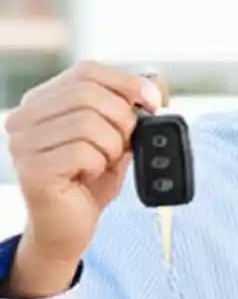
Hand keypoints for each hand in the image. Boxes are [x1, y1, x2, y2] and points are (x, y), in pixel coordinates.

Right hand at [2, 61, 163, 292]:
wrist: (68, 228)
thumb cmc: (89, 182)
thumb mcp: (114, 138)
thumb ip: (128, 110)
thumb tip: (154, 85)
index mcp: (41, 102)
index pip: (87, 71)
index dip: (127, 82)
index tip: (154, 101)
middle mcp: (23, 118)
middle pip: (89, 94)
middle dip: (122, 120)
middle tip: (124, 144)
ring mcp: (22, 144)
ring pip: (88, 123)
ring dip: (111, 147)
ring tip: (102, 163)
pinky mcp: (31, 169)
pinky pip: (82, 152)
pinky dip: (98, 164)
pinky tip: (88, 176)